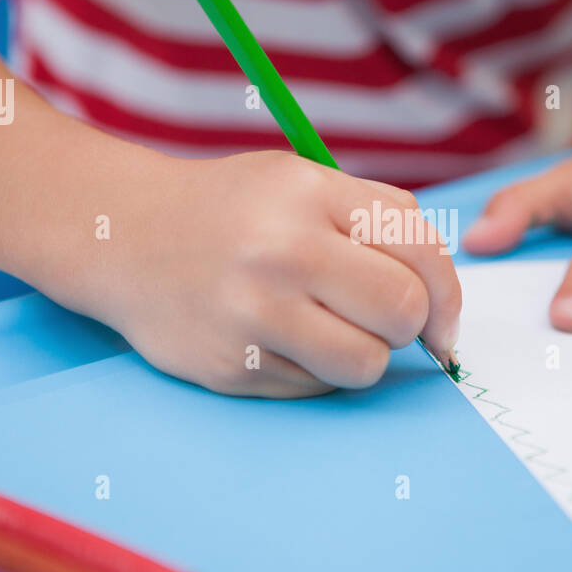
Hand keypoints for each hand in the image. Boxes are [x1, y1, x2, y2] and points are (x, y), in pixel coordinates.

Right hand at [62, 150, 460, 396]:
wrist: (124, 236)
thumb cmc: (234, 210)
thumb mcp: (304, 182)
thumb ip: (380, 221)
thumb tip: (443, 300)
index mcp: (311, 194)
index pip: (421, 253)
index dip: (447, 296)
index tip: (440, 320)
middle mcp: (283, 251)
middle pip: (402, 314)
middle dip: (407, 327)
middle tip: (380, 322)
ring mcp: (253, 313)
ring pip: (366, 365)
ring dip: (362, 356)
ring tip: (327, 330)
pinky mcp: (230, 366)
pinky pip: (315, 389)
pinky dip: (313, 372)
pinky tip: (278, 340)